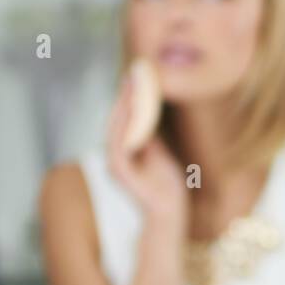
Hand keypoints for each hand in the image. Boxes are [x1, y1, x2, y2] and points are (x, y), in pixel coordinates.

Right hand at [105, 71, 185, 226]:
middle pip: (120, 116)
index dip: (133, 95)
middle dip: (128, 94)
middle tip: (138, 69)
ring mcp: (115, 162)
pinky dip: (124, 124)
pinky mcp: (119, 172)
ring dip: (125, 104)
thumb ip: (149, 134)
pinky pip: (119, 142)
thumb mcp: (159, 154)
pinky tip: (134, 108)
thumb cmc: (167, 187)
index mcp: (126, 148)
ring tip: (134, 83)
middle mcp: (117, 153)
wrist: (169, 215)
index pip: (127, 116)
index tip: (141, 72)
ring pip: (116, 126)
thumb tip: (147, 108)